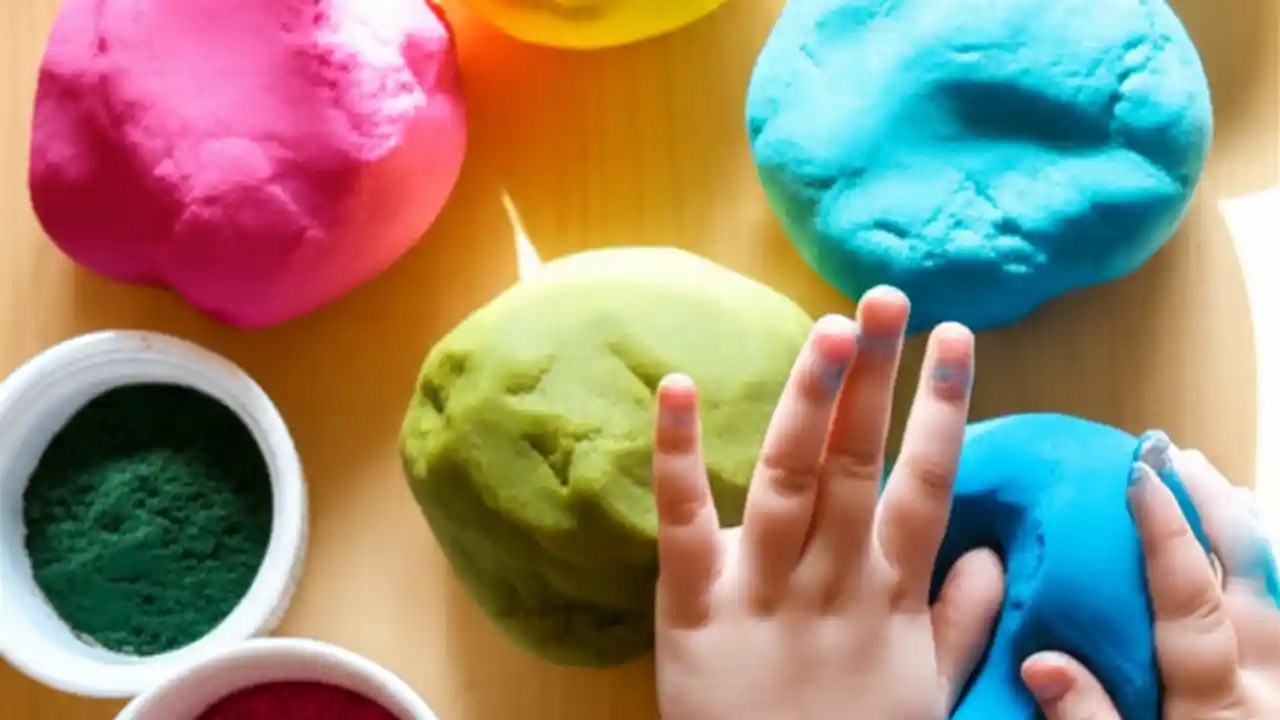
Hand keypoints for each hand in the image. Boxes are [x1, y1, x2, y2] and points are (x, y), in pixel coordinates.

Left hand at [651, 287, 1003, 719]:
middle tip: (886, 298)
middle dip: (875, 377)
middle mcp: (830, 583)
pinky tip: (675, 385)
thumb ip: (959, 623)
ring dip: (810, 399)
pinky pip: (684, 521)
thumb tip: (994, 554)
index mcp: (887, 599)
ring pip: (790, 480)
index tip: (954, 337)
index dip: (942, 409)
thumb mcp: (921, 693)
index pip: (925, 486)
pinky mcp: (690, 608)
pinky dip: (678, 453)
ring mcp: (760, 592)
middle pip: (859, 465)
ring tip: (830, 328)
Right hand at [1021, 443, 1279, 718]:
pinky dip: (1263, 568)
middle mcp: (1261, 685)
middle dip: (1211, 506)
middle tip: (1172, 453)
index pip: (1190, 599)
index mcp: (1213, 705)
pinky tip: (1245, 551)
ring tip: (1211, 480)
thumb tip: (1041, 662)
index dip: (1165, 532)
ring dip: (1242, 527)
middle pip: (1249, 577)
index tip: (1137, 472)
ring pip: (1273, 588)